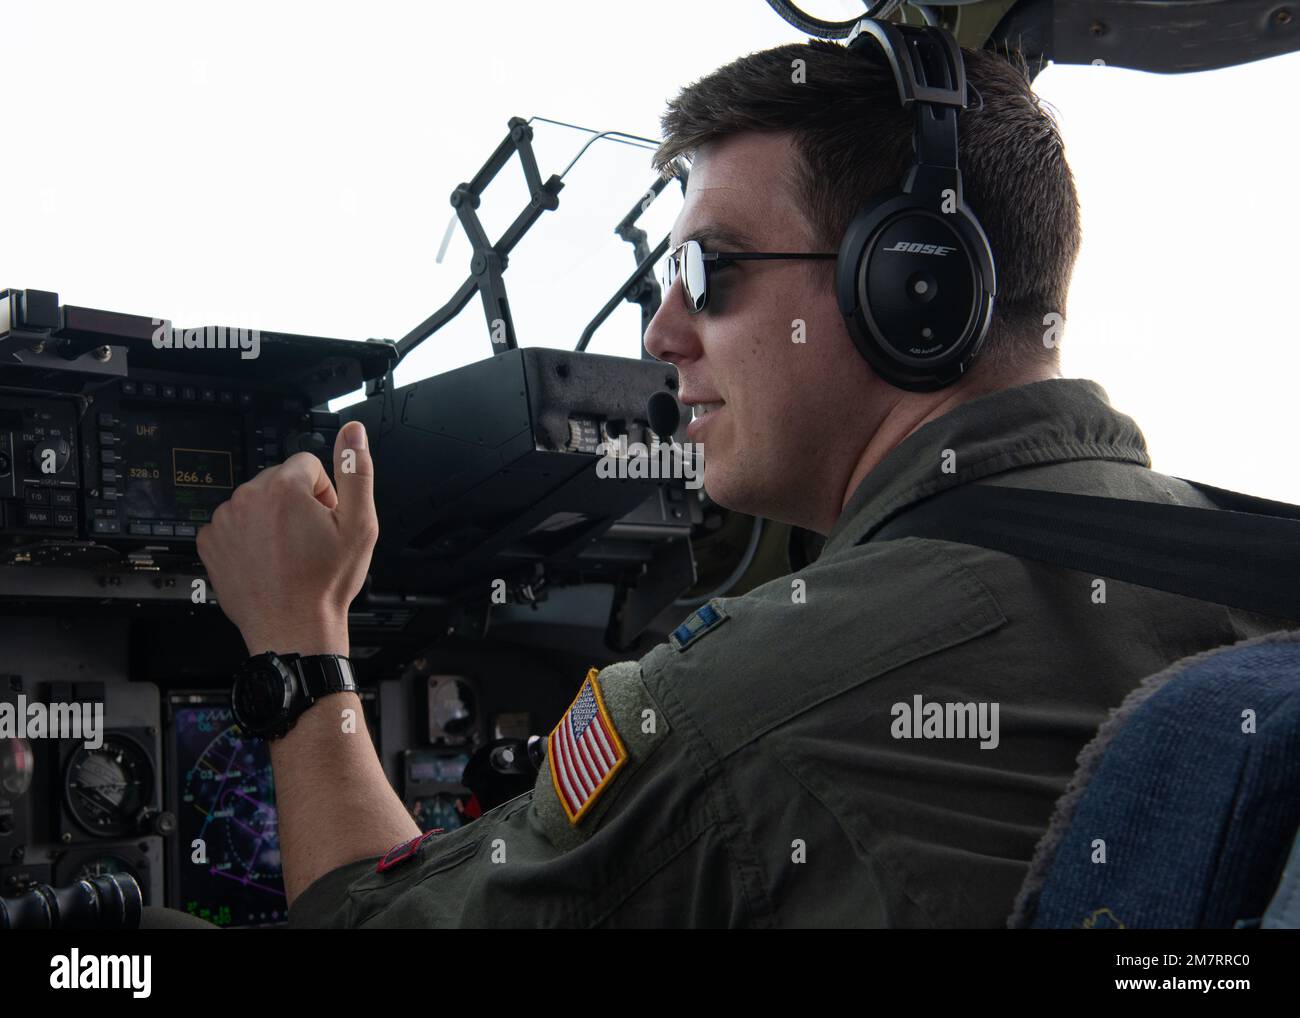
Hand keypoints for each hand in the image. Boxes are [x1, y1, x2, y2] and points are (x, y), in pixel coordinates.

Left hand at [196, 421, 377, 655]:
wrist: (292, 627)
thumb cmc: (325, 582)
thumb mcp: (360, 524)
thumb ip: (357, 470)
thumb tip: (353, 432)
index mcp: (284, 487)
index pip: (308, 464)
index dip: (324, 492)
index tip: (326, 519)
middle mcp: (248, 497)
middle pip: (279, 481)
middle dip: (296, 503)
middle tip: (310, 539)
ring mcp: (224, 520)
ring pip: (255, 502)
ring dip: (271, 519)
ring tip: (288, 553)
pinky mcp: (210, 542)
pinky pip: (233, 524)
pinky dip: (247, 537)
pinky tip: (265, 559)